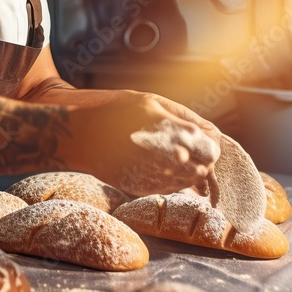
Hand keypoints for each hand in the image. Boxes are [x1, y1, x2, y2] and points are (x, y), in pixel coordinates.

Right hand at [72, 90, 221, 195]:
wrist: (79, 134)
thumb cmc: (115, 111)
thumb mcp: (153, 102)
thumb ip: (186, 118)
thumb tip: (211, 134)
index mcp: (178, 134)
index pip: (213, 150)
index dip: (209, 145)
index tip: (198, 138)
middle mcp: (171, 160)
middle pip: (204, 169)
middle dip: (198, 159)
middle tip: (182, 146)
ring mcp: (156, 177)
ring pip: (187, 182)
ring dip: (183, 170)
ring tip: (164, 152)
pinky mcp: (142, 188)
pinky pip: (167, 188)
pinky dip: (166, 177)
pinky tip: (151, 162)